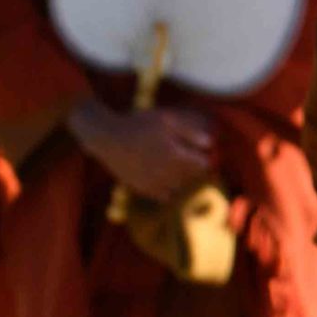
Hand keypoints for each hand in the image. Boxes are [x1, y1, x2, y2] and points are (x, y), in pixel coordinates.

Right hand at [67, 100, 213, 202]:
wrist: (106, 137)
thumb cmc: (138, 124)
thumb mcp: (166, 120)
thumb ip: (190, 132)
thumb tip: (210, 143)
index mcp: (176, 155)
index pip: (203, 165)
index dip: (203, 158)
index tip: (200, 153)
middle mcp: (167, 173)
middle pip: (192, 177)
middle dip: (193, 169)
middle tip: (184, 158)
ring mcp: (154, 183)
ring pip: (179, 187)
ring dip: (181, 179)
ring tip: (172, 166)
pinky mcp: (142, 188)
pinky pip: (164, 195)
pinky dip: (168, 188)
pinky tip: (163, 176)